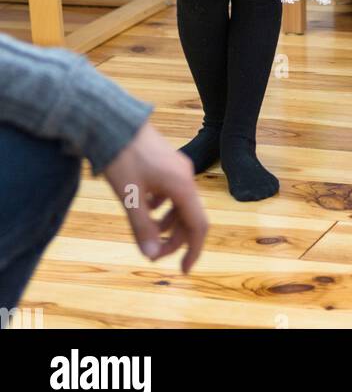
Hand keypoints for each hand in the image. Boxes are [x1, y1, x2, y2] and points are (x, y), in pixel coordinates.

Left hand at [103, 122, 207, 272]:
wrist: (114, 122)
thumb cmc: (122, 158)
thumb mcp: (130, 197)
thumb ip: (142, 227)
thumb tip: (151, 255)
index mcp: (182, 186)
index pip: (198, 225)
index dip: (193, 250)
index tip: (183, 270)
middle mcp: (185, 176)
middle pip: (189, 216)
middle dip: (174, 239)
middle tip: (153, 253)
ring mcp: (177, 168)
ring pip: (180, 204)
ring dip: (167, 223)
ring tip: (147, 231)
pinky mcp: (167, 162)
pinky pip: (172, 191)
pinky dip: (162, 206)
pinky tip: (145, 207)